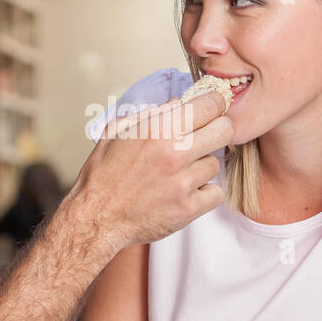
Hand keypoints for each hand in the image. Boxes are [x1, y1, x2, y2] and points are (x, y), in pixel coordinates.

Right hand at [74, 90, 232, 249]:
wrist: (96, 217)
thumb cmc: (103, 173)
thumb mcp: (117, 132)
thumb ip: (150, 114)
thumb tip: (178, 103)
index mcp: (159, 128)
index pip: (210, 104)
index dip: (214, 104)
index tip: (212, 109)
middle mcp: (175, 152)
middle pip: (225, 130)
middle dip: (217, 131)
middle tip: (204, 138)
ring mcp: (184, 182)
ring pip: (215, 164)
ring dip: (202, 167)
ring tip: (179, 173)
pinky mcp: (189, 208)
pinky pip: (216, 193)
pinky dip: (204, 193)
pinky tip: (185, 192)